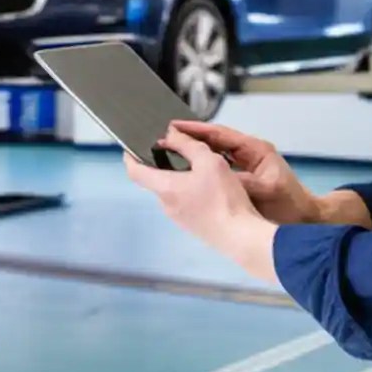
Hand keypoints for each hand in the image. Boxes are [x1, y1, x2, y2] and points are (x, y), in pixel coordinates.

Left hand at [125, 126, 278, 281]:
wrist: (241, 237)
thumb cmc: (224, 200)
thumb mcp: (208, 161)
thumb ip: (187, 145)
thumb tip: (170, 135)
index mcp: (165, 188)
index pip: (135, 172)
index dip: (130, 157)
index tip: (130, 148)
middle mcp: (167, 206)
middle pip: (155, 181)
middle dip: (163, 164)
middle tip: (178, 150)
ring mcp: (180, 219)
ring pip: (173, 192)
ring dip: (180, 178)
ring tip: (202, 168)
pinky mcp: (193, 226)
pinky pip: (186, 203)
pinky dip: (192, 192)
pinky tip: (212, 188)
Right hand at [168, 120, 321, 225]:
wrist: (305, 221)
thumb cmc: (290, 206)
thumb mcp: (263, 191)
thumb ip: (239, 181)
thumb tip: (213, 175)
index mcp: (255, 150)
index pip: (220, 134)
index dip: (197, 129)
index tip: (175, 126)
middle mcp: (249, 153)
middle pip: (215, 141)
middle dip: (192, 138)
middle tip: (166, 136)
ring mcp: (247, 165)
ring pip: (216, 154)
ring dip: (196, 152)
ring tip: (171, 151)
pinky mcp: (244, 178)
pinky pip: (220, 169)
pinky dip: (205, 168)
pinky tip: (189, 171)